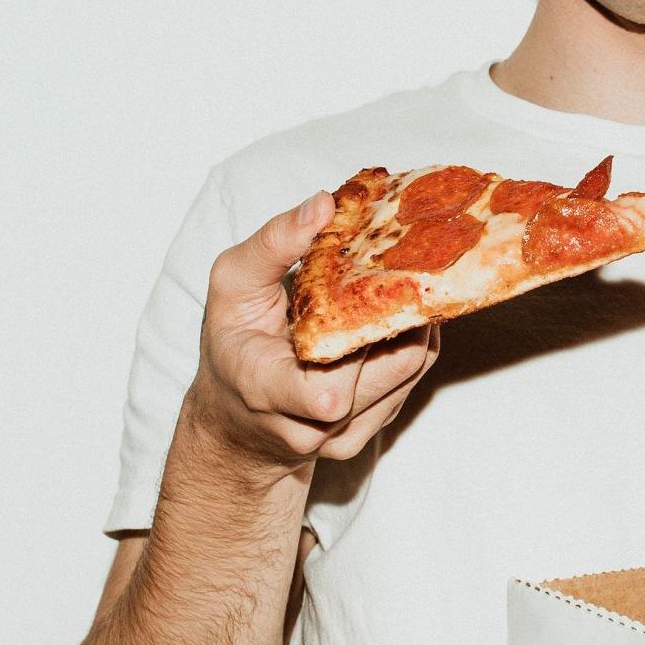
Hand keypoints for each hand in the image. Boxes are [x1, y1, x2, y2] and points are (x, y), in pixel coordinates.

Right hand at [184, 191, 439, 472]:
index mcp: (268, 390)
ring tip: (403, 279)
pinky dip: (409, 340)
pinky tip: (393, 311)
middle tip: (408, 259)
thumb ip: (273, 243)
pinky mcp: (366, 435)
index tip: (375, 284)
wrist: (233, 421)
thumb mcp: (231, 284)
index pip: (329, 393)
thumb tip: (324, 204)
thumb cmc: (230, 344)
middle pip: (393, 366)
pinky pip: (410, 382)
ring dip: (414, 320)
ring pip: (411, 370)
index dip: (367, 342)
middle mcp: (311, 426)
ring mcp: (341, 439)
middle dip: (405, 308)